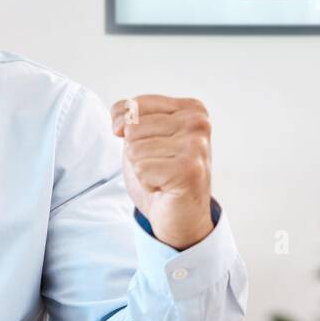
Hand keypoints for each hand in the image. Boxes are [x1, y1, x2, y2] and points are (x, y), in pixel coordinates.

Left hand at [110, 95, 213, 250]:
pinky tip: (165, 187)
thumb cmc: (160, 173)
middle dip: (137, 152)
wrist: (179, 215)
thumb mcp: (140, 136)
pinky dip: (147, 182)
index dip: (127, 130)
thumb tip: (121, 125)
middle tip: (160, 166)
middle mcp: (198, 122)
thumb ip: (128, 116)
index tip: (151, 148)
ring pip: (135, 149)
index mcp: (191, 108)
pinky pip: (141, 168)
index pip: (134, 105)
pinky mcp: (188, 169)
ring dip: (142, 169)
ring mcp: (196, 145)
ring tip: (162, 176)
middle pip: (133, 127)